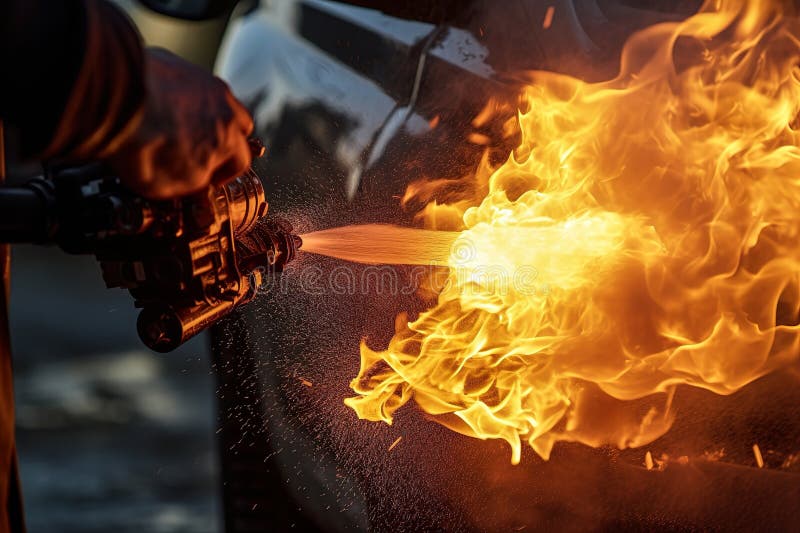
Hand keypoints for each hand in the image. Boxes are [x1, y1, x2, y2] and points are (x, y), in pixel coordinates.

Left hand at [108, 48, 253, 198]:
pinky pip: (182, 80)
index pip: (240, 161)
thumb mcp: (168, 188)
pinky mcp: (172, 62)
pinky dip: (173, 93)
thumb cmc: (142, 145)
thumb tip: (192, 184)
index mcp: (228, 140)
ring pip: (213, 99)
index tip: (208, 179)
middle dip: (223, 138)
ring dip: (201, 113)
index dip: (223, 174)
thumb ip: (190, 184)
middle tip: (199, 150)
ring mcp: (199, 79)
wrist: (113, 101)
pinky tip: (151, 105)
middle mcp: (222, 105)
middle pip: (237, 124)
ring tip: (174, 125)